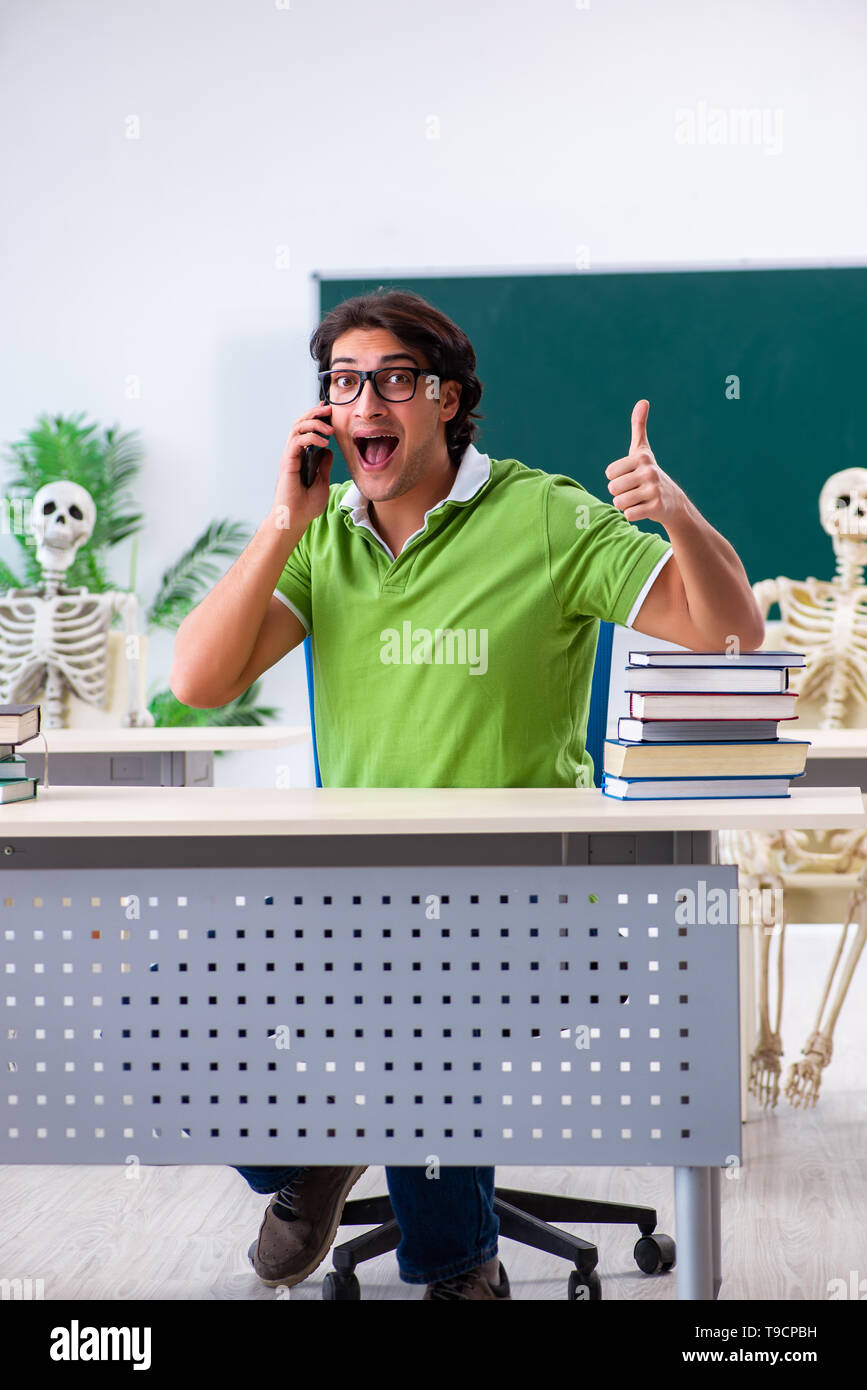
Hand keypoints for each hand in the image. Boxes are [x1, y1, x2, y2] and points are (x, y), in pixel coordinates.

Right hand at [271, 403, 334, 531]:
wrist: (295, 519)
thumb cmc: (306, 505)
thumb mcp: (323, 481)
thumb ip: (324, 465)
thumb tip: (329, 451)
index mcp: (302, 456)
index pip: (307, 430)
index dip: (317, 418)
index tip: (330, 413)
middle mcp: (294, 453)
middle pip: (300, 423)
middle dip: (314, 413)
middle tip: (329, 410)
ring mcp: (290, 456)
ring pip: (297, 428)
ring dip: (314, 423)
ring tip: (329, 428)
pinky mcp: (288, 462)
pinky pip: (297, 441)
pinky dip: (311, 437)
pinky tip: (324, 443)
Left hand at [604, 400, 685, 526]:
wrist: (672, 502)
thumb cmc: (649, 473)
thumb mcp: (642, 451)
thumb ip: (639, 427)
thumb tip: (643, 401)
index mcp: (642, 458)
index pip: (609, 473)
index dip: (616, 478)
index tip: (630, 477)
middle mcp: (649, 472)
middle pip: (612, 488)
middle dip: (620, 493)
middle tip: (634, 491)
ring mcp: (653, 490)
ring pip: (619, 502)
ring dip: (625, 504)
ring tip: (638, 499)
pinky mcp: (656, 507)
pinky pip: (629, 514)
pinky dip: (633, 514)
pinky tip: (644, 509)